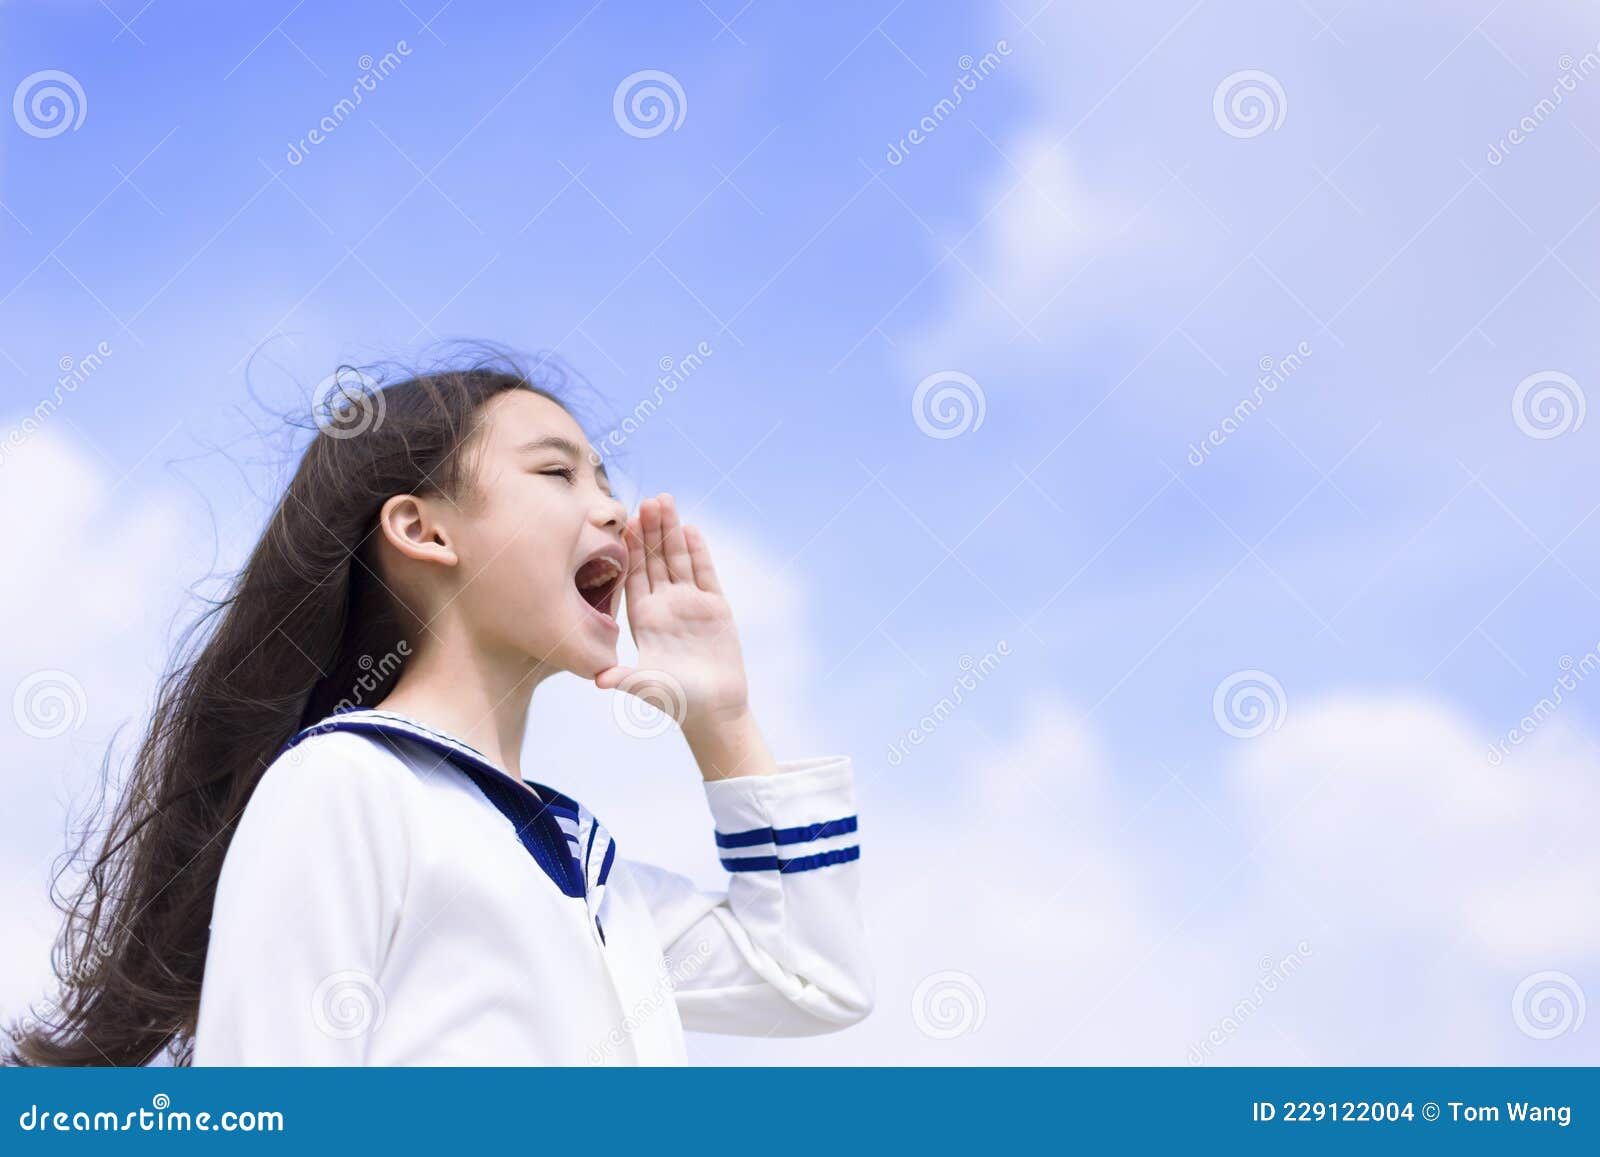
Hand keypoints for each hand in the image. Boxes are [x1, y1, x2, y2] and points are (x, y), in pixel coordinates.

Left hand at [594, 493, 750, 741]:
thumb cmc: (675, 700)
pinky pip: (705, 573)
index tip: (624, 523)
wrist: (714, 709)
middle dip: (650, 530)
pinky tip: (691, 529)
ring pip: (678, 559)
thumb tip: (599, 681)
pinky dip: (698, 552)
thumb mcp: (646, 685)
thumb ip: (624, 678)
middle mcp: (664, 605)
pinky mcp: (715, 606)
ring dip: (672, 532)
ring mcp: (689, 603)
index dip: (629, 549)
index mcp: (642, 618)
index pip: (633, 575)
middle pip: (655, 559)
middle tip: (647, 500)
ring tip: (667, 501)